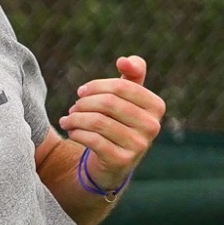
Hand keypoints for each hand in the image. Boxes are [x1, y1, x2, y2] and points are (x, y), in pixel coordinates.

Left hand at [62, 55, 162, 189]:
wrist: (114, 163)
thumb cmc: (120, 122)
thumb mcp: (129, 97)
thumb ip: (132, 73)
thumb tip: (123, 60)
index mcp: (156, 106)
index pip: (121, 86)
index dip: (96, 86)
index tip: (81, 91)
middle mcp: (152, 126)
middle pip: (109, 103)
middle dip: (84, 103)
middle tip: (73, 107)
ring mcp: (139, 145)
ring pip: (98, 122)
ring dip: (76, 118)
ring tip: (67, 119)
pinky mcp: (122, 161)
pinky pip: (93, 141)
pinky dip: (77, 133)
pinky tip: (71, 131)